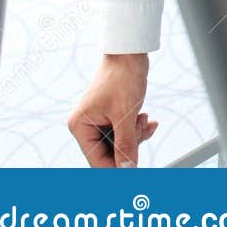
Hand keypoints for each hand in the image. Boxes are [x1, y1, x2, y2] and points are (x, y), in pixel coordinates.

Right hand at [68, 53, 157, 167]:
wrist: (130, 52)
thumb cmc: (123, 78)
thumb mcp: (126, 114)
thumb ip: (126, 144)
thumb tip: (128, 169)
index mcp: (80, 127)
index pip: (96, 160)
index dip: (116, 168)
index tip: (135, 175)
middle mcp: (85, 126)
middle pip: (109, 152)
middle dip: (130, 145)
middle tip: (144, 129)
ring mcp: (98, 121)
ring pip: (120, 142)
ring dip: (136, 135)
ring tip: (144, 118)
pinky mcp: (111, 115)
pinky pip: (125, 131)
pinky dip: (137, 128)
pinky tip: (146, 117)